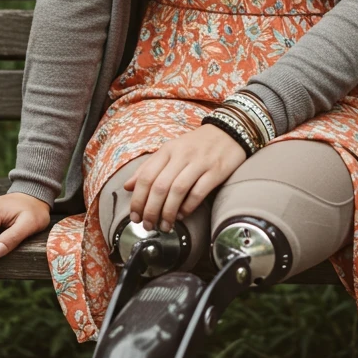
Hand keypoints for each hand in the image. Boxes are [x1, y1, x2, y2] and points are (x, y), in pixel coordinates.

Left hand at [124, 123, 246, 232]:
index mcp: (168, 150)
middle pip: (160, 186)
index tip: (135, 216)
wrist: (229, 131)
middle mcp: (181, 155)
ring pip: (177, 191)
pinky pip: (198, 192)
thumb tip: (127, 186)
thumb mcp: (171, 150)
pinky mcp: (216, 171)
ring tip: (164, 226)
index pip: (146, 176)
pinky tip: (182, 215)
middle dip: (151, 210)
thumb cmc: (197, 144)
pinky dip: (188, 207)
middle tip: (148, 225)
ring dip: (168, 212)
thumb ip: (149, 167)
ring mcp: (199, 163)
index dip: (138, 199)